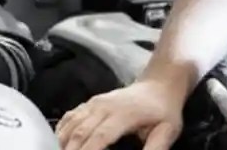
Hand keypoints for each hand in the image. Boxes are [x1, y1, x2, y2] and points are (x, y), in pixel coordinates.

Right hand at [55, 78, 184, 149]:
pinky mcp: (90, 103)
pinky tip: (58, 143)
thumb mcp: (168, 131)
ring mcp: (95, 103)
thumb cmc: (164, 111)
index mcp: (123, 114)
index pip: (100, 137)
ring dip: (63, 143)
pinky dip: (61, 131)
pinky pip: (70, 117)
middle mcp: (104, 107)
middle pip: (80, 133)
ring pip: (71, 124)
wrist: (160, 84)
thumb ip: (156, 148)